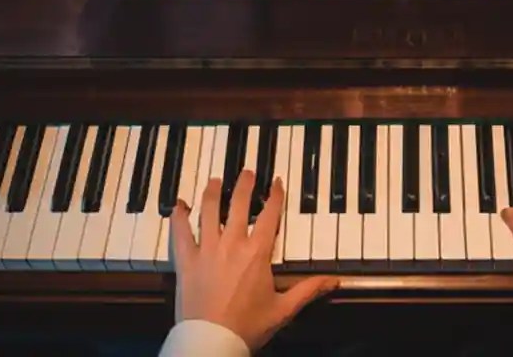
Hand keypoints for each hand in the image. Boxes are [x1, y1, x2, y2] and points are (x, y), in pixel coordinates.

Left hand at [170, 171, 338, 351]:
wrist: (212, 341)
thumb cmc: (247, 327)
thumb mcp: (283, 309)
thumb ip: (308, 290)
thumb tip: (333, 281)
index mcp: (257, 253)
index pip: (268, 215)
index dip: (274, 196)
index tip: (276, 182)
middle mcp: (231, 244)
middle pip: (238, 204)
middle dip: (244, 185)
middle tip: (247, 172)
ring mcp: (206, 250)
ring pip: (209, 211)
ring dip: (213, 192)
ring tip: (216, 180)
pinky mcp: (186, 261)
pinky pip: (180, 233)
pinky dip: (178, 216)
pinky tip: (179, 205)